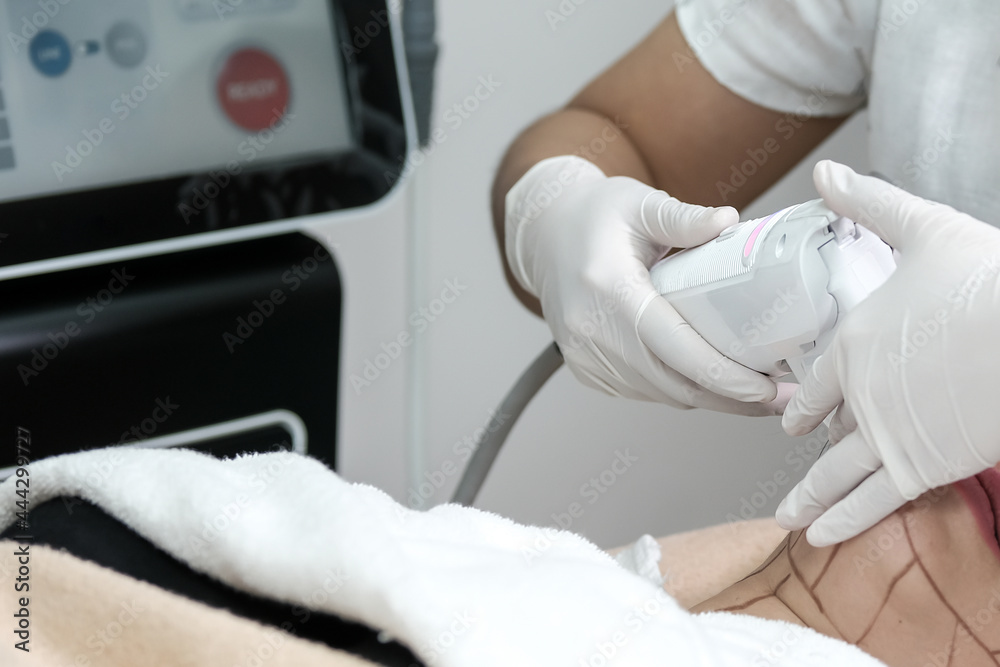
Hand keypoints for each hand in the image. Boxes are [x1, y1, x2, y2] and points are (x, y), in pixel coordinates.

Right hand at [505, 155, 783, 413]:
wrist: (545, 235)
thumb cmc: (595, 216)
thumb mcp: (639, 203)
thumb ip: (682, 218)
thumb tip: (729, 222)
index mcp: (606, 288)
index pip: (672, 346)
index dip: (722, 375)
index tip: (764, 389)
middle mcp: (589, 330)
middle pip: (671, 384)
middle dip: (730, 398)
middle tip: (780, 398)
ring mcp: (584, 355)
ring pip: (660, 394)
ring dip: (708, 399)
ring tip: (754, 393)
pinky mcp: (585, 369)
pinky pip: (643, 391)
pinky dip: (678, 390)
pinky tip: (710, 382)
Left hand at [777, 160, 999, 545]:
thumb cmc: (987, 279)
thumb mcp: (924, 230)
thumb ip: (869, 207)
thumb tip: (827, 173)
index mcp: (854, 344)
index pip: (815, 383)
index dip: (802, 403)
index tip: (792, 421)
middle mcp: (859, 394)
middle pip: (825, 435)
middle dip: (809, 459)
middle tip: (789, 486)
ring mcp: (887, 433)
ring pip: (838, 476)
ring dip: (812, 501)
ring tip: (790, 522)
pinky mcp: (921, 465)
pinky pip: (873, 500)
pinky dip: (846, 520)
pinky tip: (824, 536)